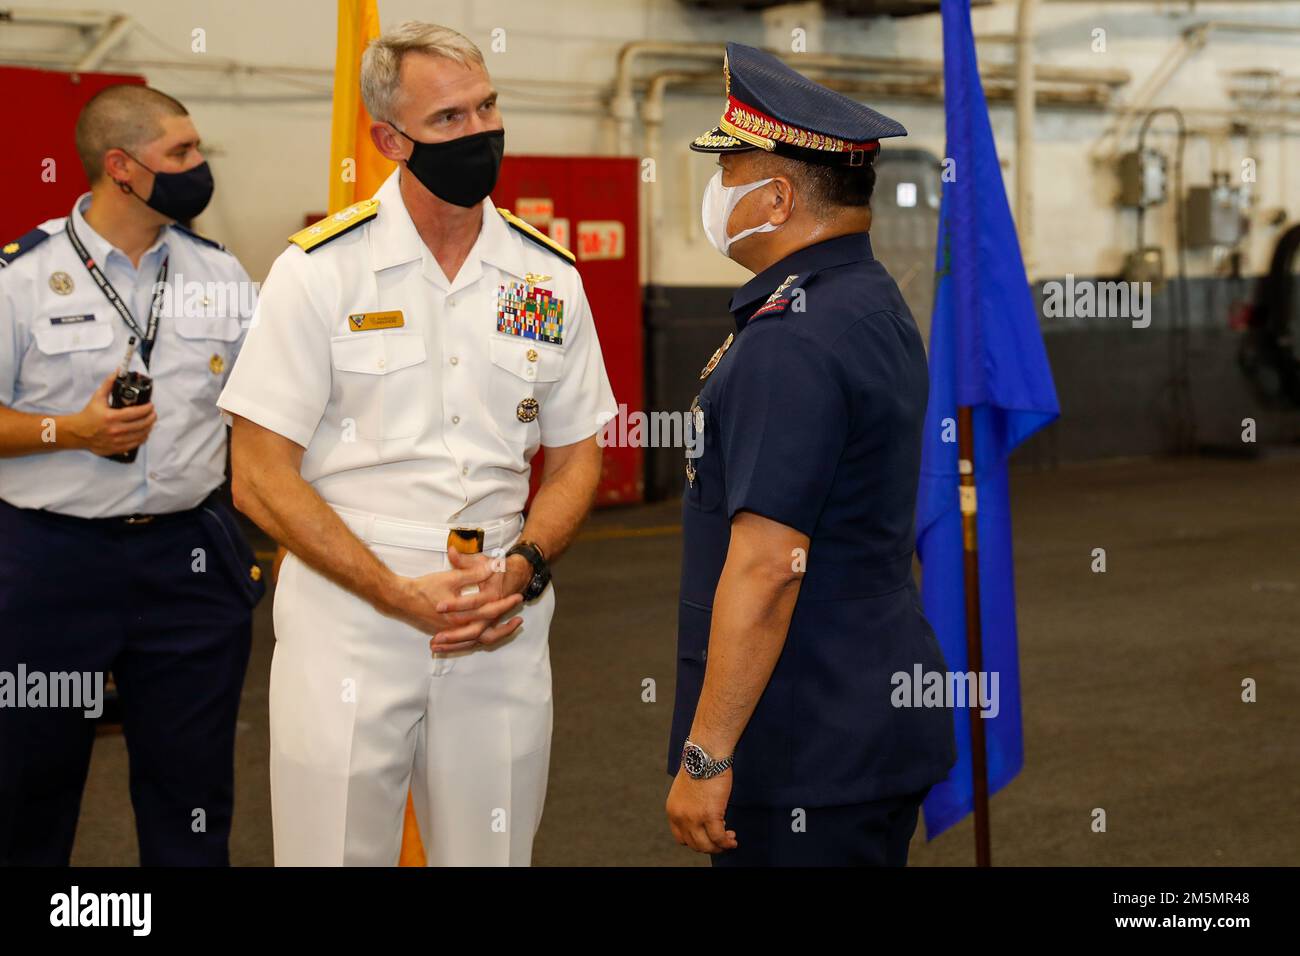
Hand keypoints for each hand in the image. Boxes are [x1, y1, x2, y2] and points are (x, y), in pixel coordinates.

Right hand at [66, 372, 155, 456]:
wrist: (77, 432)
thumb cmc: (88, 415)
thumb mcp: (98, 397)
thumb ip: (108, 384)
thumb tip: (118, 372)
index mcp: (111, 417)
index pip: (136, 413)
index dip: (147, 409)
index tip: (151, 406)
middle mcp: (115, 430)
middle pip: (142, 425)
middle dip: (151, 418)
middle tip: (153, 413)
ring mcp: (117, 441)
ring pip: (141, 435)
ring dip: (148, 427)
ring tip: (150, 421)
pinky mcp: (117, 448)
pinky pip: (136, 444)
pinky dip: (142, 437)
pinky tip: (144, 432)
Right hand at [379, 559, 522, 651]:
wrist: (401, 599)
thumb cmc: (424, 588)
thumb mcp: (451, 577)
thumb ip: (473, 573)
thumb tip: (492, 567)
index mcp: (461, 616)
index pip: (490, 612)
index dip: (505, 605)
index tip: (517, 598)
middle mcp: (457, 629)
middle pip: (487, 634)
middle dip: (505, 627)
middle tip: (519, 620)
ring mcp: (451, 633)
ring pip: (477, 641)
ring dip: (495, 635)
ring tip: (509, 627)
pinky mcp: (445, 634)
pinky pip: (466, 642)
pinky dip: (478, 639)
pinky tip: (486, 633)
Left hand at [666, 767, 737, 854]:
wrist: (705, 755)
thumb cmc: (699, 766)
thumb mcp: (685, 789)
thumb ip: (689, 805)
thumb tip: (702, 815)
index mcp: (673, 811)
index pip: (681, 838)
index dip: (696, 841)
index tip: (707, 837)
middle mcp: (680, 817)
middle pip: (695, 845)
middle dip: (710, 846)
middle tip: (722, 840)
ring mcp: (694, 818)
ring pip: (707, 846)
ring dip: (719, 847)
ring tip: (729, 840)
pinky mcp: (710, 815)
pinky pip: (719, 838)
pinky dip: (727, 842)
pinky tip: (732, 839)